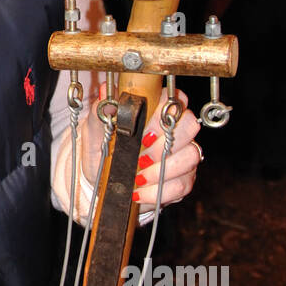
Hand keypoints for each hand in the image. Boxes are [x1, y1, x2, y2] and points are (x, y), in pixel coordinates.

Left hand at [82, 87, 201, 208]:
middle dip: (163, 145)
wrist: (101, 180)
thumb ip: (101, 111)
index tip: (144, 133)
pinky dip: (159, 191)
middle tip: (141, 157)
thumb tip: (105, 93)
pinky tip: (140, 191)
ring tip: (138, 177)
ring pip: (190, 156)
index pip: (177, 99)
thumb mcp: (95, 131)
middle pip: (190, 126)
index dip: (164, 115)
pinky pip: (182, 184)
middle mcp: (175, 130)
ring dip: (162, 170)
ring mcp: (183, 154)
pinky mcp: (183, 178)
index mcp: (157, 110)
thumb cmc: (102, 149)